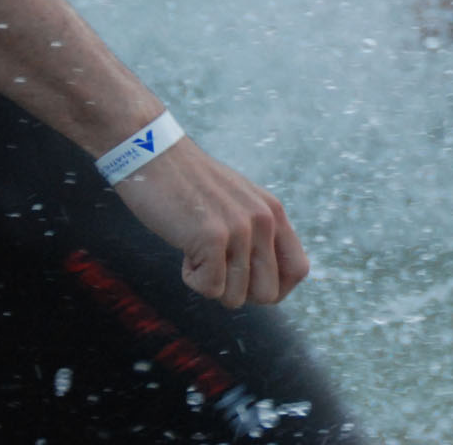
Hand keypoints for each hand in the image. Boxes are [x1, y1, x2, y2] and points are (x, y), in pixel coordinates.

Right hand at [114, 138, 309, 306]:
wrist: (154, 157)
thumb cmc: (189, 187)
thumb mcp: (239, 205)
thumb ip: (258, 234)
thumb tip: (267, 285)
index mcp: (274, 213)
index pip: (298, 270)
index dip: (274, 288)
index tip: (244, 282)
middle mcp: (265, 220)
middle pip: (268, 293)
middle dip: (237, 292)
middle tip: (214, 266)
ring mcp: (241, 228)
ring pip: (236, 296)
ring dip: (209, 283)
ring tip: (196, 249)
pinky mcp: (212, 236)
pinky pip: (210, 288)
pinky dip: (191, 278)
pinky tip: (184, 249)